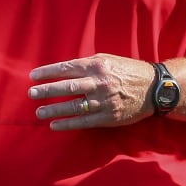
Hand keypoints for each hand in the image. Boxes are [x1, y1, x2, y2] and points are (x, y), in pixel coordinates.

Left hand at [28, 53, 154, 129]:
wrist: (154, 88)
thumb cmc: (128, 71)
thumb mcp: (109, 60)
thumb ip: (87, 64)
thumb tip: (63, 70)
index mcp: (98, 65)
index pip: (67, 68)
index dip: (48, 72)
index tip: (34, 76)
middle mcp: (99, 82)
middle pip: (67, 88)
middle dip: (46, 91)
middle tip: (32, 93)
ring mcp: (104, 101)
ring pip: (73, 106)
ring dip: (54, 110)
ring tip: (39, 112)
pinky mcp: (109, 117)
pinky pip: (84, 121)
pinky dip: (68, 124)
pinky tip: (55, 125)